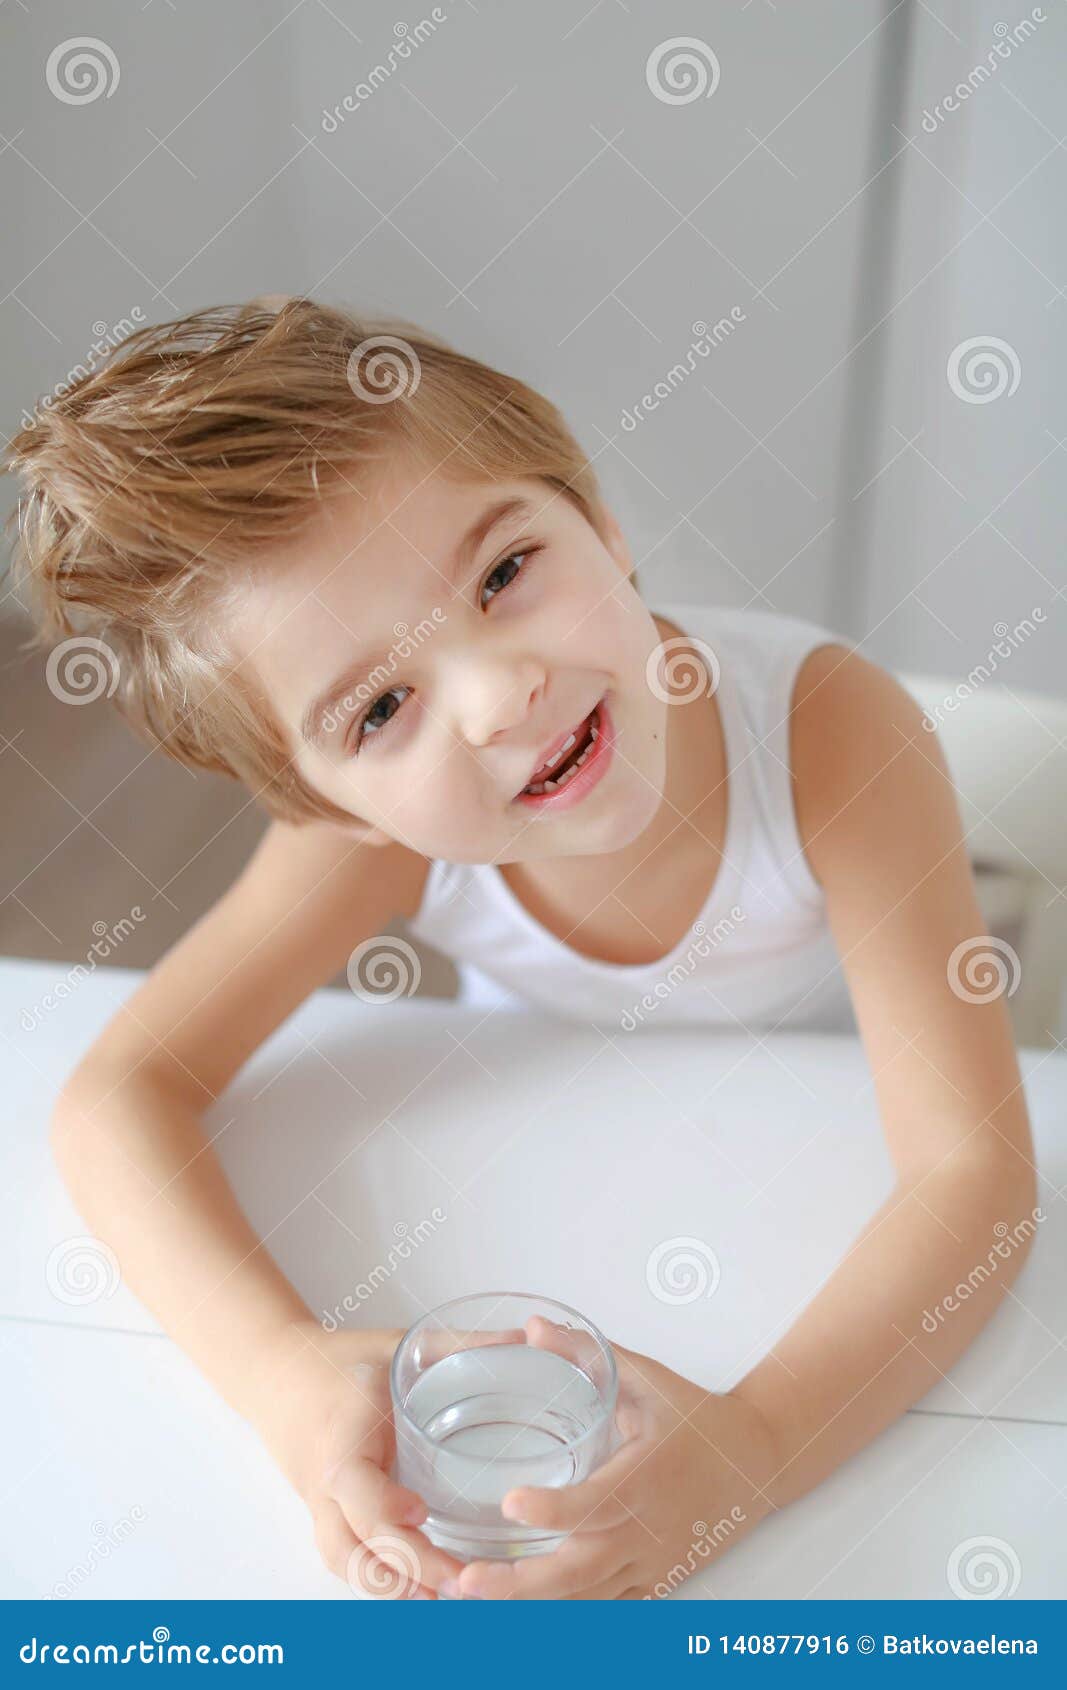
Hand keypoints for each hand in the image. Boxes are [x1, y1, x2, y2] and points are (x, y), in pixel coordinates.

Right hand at [251, 1321, 461, 1598]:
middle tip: (461, 1582)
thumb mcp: (401, 1344)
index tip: (423, 1512)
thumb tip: (529, 1338)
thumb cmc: (343, 1360)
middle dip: (406, 1567)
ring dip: (390, 1587)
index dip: (385, 1505)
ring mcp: (320, 1505)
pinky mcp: (325, 1518)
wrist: (279, 1373)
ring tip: (445, 1600)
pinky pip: (345, 1559)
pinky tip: (419, 1591)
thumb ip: (461, 1343)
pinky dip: (377, 1580)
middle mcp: (325, 1481)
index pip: (354, 1484)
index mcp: (342, 1435)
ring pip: (343, 1562)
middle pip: (352, 1541)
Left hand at [440, 1320, 777, 1600]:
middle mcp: (648, 1529)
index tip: (511, 1503)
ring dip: (529, 1604)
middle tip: (466, 1579)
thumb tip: (533, 1329)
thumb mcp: (647, 1378)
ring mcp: (650, 1562)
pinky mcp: (653, 1580)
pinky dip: (561, 1612)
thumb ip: (588, 1354)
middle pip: (582, 1570)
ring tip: (471, 1595)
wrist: (755, 1463)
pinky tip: (514, 1613)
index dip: (554, 1509)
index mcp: (647, 1477)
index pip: (597, 1503)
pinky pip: (604, 1606)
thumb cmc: (695, 1418)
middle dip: (521, 1582)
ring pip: (586, 1598)